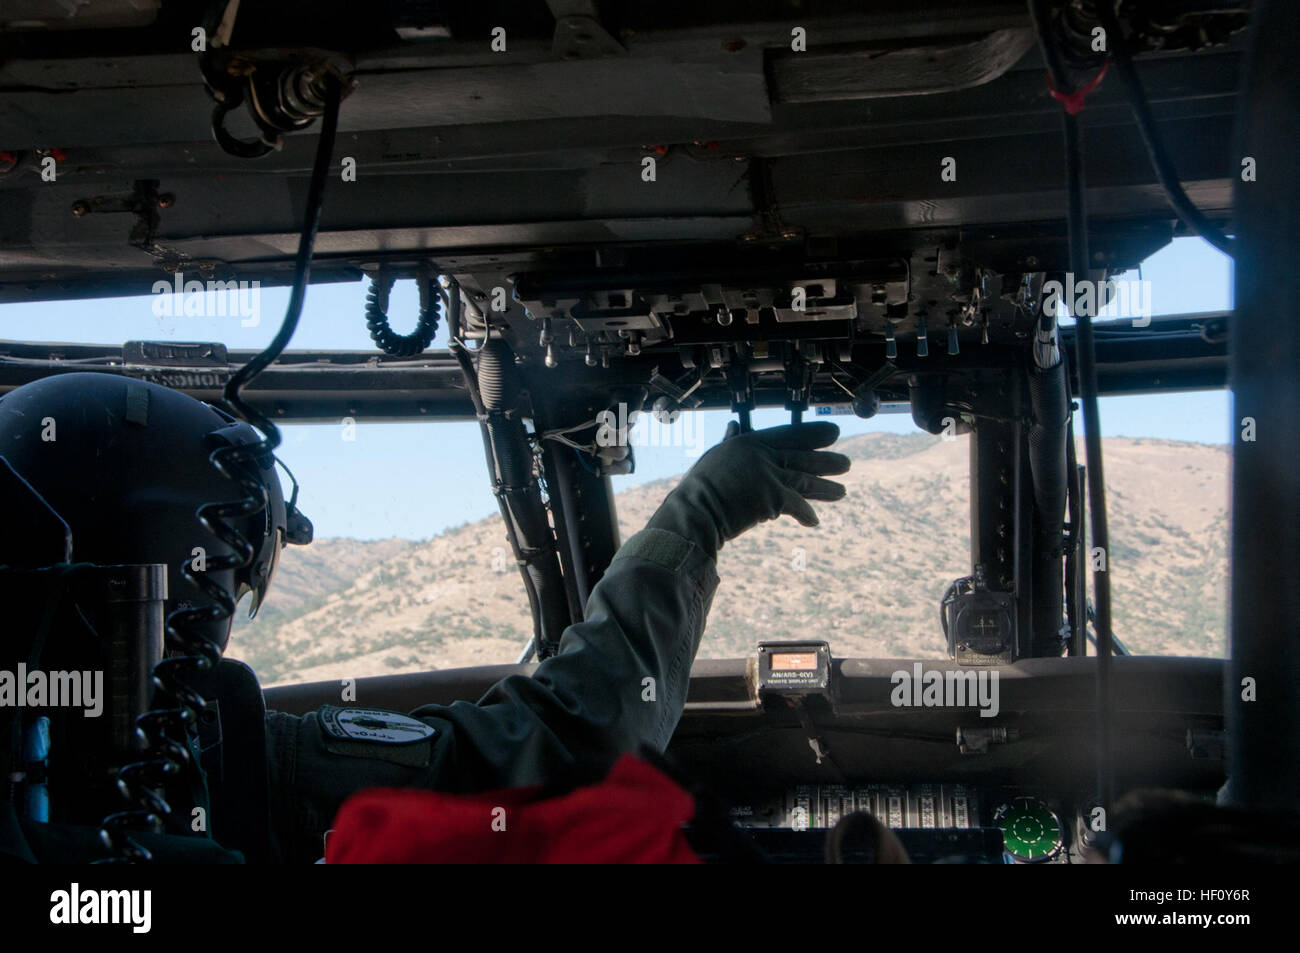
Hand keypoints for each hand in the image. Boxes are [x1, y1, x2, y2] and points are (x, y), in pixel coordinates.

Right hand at [646, 421, 850, 558]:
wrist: (696, 512)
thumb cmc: (700, 488)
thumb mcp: (716, 457)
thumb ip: (730, 442)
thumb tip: (732, 426)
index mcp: (749, 443)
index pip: (788, 434)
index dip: (813, 433)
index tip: (833, 432)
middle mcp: (763, 456)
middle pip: (802, 457)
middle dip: (827, 461)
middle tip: (846, 463)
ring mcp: (769, 477)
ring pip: (805, 480)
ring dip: (826, 488)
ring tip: (842, 492)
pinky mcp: (773, 499)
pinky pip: (797, 505)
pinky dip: (806, 514)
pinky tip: (814, 521)